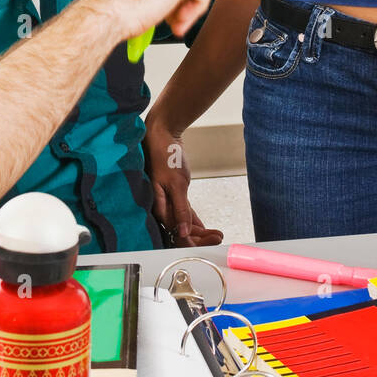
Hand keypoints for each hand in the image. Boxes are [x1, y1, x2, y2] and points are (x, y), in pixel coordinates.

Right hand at [142, 115, 222, 247]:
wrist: (162, 134)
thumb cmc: (165, 156)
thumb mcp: (176, 183)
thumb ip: (179, 209)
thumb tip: (182, 232)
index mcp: (158, 207)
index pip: (175, 233)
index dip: (193, 242)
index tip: (210, 242)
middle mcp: (161, 207)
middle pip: (180, 231)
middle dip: (199, 238)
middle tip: (218, 237)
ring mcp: (167, 200)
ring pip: (182, 223)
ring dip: (199, 231)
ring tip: (217, 233)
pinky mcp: (173, 194)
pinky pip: (183, 212)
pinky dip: (194, 221)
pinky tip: (205, 228)